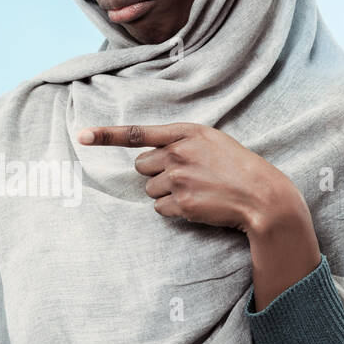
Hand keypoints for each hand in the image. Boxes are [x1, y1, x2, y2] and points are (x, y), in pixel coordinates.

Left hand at [77, 122, 299, 234]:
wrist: (262, 196)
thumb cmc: (237, 167)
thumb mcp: (211, 141)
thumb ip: (180, 142)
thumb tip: (148, 157)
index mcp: (186, 132)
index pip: (137, 133)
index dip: (106, 135)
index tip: (82, 136)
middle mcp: (178, 152)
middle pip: (141, 167)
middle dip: (156, 174)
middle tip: (184, 177)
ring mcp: (179, 178)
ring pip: (150, 190)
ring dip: (166, 193)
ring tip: (196, 191)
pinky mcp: (181, 202)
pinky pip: (160, 209)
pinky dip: (174, 210)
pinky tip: (197, 205)